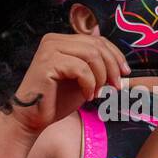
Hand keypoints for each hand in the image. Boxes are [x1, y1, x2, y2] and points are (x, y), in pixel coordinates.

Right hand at [9, 33, 128, 134]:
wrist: (32, 118)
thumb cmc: (56, 101)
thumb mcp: (82, 80)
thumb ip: (96, 67)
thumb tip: (119, 62)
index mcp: (61, 41)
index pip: (97, 39)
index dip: (115, 54)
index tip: (125, 72)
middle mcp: (53, 40)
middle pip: (96, 45)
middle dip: (112, 66)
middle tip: (116, 86)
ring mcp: (49, 49)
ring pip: (91, 55)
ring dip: (101, 76)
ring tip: (98, 93)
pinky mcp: (48, 63)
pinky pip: (81, 69)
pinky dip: (89, 84)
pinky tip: (87, 96)